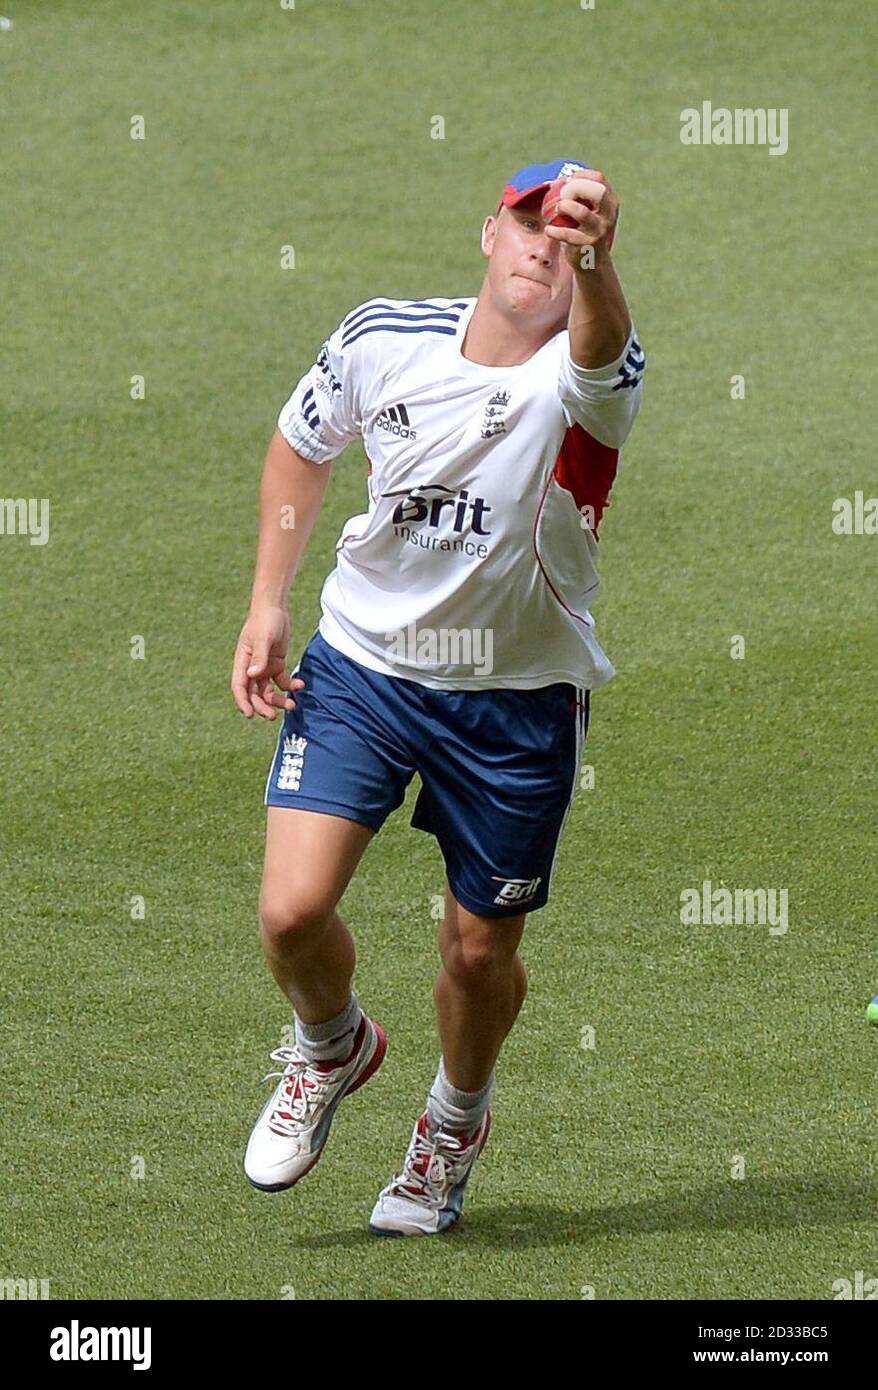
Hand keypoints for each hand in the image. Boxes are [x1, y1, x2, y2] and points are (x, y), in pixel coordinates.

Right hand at [230, 604, 303, 719]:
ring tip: (292, 706)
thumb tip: (253, 675)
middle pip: (254, 694)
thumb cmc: (265, 620)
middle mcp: (251, 668)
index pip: (239, 687)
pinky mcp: (276, 664)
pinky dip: (290, 686)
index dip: (242, 702)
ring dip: (277, 700)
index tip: (249, 715)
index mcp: (242, 662)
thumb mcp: (263, 638)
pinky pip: (282, 681)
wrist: (275, 607)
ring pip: (268, 691)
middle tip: (273, 716)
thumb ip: (259, 657)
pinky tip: (300, 685)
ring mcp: (264, 667)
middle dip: (262, 706)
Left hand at [544, 169, 618, 266]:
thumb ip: (579, 196)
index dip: (580, 175)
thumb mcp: (590, 211)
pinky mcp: (587, 245)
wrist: (593, 263)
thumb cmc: (586, 231)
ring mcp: (599, 230)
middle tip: (563, 195)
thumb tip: (555, 181)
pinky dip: (554, 230)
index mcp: (610, 202)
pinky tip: (548, 230)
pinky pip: (567, 234)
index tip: (566, 181)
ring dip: (565, 207)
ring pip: (581, 212)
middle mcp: (608, 215)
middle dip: (576, 188)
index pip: (599, 178)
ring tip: (557, 209)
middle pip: (596, 191)